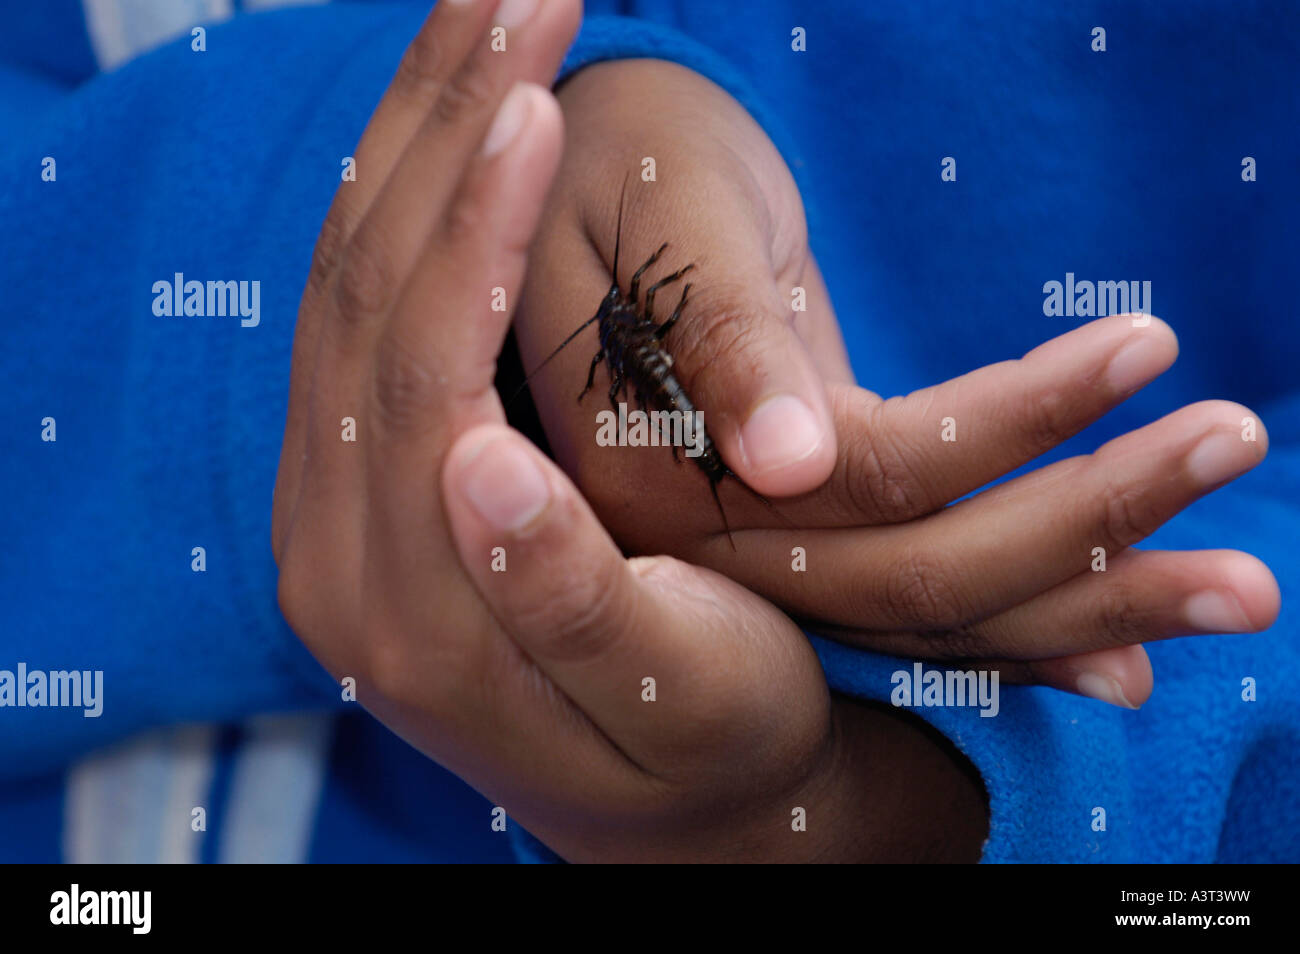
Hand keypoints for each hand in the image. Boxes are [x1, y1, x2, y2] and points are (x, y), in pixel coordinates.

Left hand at [271, 0, 985, 861]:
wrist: (670, 802)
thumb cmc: (711, 740)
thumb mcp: (673, 695)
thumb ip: (560, 596)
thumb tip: (471, 462)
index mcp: (406, 609)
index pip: (411, 374)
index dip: (470, 227)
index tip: (538, 98)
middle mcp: (336, 552)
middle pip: (356, 302)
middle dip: (435, 138)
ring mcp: (335, 508)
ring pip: (346, 281)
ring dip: (416, 135)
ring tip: (496, 12)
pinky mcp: (362, 477)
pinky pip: (360, 301)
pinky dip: (409, 187)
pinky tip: (458, 109)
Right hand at [513, 59, 1279, 706]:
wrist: (598, 174)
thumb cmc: (632, 158)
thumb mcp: (672, 214)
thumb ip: (721, 337)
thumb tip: (792, 463)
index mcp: (653, 466)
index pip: (865, 480)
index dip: (1012, 427)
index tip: (1150, 345)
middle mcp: (702, 547)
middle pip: (915, 579)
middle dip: (1090, 531)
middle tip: (1237, 453)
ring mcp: (752, 553)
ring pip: (930, 610)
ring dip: (1089, 596)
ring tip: (1236, 584)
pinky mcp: (801, 534)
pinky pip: (913, 602)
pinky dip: (1020, 626)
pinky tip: (1119, 653)